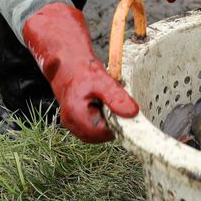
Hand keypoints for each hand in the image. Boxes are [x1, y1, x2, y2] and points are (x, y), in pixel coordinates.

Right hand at [21, 3, 138, 142]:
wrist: (67, 64)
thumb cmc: (82, 70)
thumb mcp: (103, 80)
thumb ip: (117, 97)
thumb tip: (133, 113)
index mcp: (75, 113)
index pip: (101, 133)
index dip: (115, 126)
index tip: (124, 113)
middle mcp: (70, 122)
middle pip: (98, 136)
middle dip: (110, 125)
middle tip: (116, 106)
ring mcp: (71, 123)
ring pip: (95, 134)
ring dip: (105, 123)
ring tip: (107, 104)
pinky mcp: (74, 122)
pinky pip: (91, 129)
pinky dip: (100, 120)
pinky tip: (102, 106)